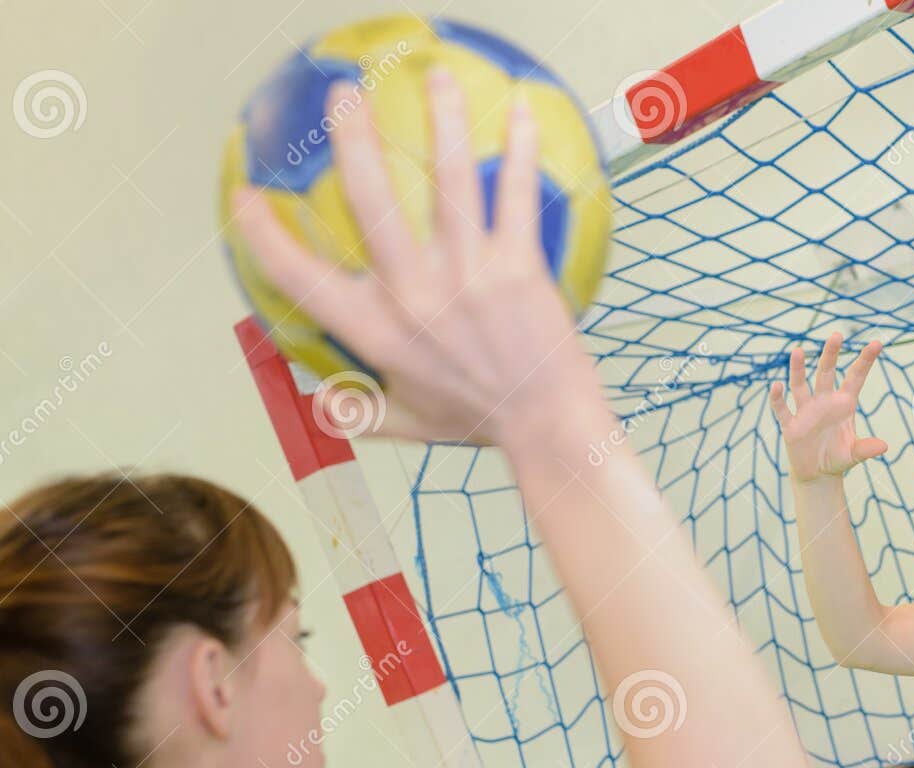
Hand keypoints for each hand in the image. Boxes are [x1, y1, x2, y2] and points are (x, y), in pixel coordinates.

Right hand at [231, 69, 602, 447]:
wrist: (547, 426)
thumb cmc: (480, 419)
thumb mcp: (410, 421)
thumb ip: (361, 409)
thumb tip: (318, 405)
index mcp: (377, 331)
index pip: (300, 279)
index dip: (263, 235)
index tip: (245, 195)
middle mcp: (415, 296)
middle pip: (371, 202)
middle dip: (353, 140)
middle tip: (343, 93)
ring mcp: (468, 277)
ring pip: (449, 184)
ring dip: (442, 121)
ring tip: (436, 75)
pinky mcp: (517, 268)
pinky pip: (515, 197)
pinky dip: (519, 151)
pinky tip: (520, 111)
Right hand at [768, 333, 887, 483]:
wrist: (817, 474)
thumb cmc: (838, 458)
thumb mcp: (854, 455)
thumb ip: (866, 449)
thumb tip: (883, 447)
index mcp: (844, 404)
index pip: (855, 377)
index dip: (865, 361)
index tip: (876, 343)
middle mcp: (824, 402)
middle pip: (826, 372)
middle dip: (831, 354)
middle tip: (836, 335)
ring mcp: (806, 411)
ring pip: (800, 385)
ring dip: (798, 369)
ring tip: (798, 351)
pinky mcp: (791, 425)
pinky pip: (782, 409)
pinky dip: (778, 399)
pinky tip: (776, 386)